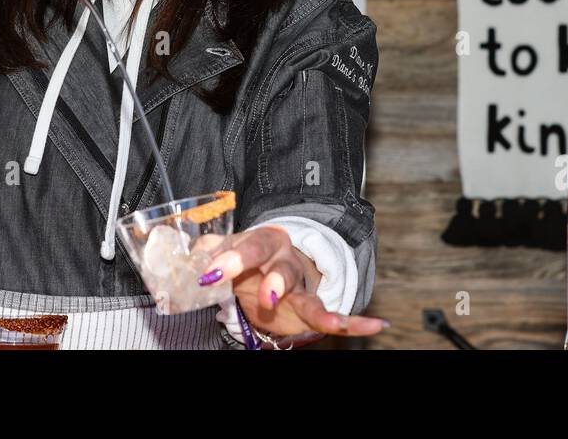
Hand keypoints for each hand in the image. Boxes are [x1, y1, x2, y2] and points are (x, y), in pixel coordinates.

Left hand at [199, 225, 388, 342]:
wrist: (275, 261)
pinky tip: (377, 326)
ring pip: (305, 293)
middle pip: (281, 267)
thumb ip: (206, 249)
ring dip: (315, 308)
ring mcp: (301, 284)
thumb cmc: (246, 257)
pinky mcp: (309, 308)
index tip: (212, 273)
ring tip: (329, 322)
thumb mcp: (225, 248)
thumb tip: (189, 256)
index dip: (232, 258)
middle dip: (275, 279)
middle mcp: (285, 259)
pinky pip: (330, 316)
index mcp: (263, 240)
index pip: (249, 245)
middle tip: (266, 294)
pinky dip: (354, 323)